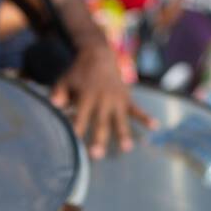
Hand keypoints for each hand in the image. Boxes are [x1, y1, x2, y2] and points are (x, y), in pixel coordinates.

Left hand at [51, 43, 151, 158]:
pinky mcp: (127, 99)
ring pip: (120, 120)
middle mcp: (103, 99)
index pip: (80, 116)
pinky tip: (155, 126)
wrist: (99, 55)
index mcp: (86, 96)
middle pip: (101, 122)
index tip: (74, 142)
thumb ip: (59, 93)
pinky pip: (138, 109)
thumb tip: (54, 105)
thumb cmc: (78, 74)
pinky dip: (146, 117)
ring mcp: (117, 100)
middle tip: (97, 155)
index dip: (77, 128)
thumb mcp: (65, 80)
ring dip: (123, 134)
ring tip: (127, 148)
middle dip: (99, 139)